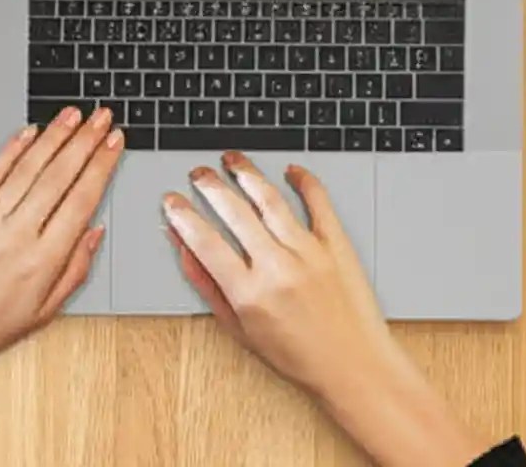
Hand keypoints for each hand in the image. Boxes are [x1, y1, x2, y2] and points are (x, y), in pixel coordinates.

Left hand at [0, 106, 122, 442]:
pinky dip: (14, 150)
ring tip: (74, 115)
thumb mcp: (45, 311)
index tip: (115, 143)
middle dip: (85, 141)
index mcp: (44, 259)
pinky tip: (30, 132)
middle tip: (102, 117)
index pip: (82, 199)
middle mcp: (18, 233)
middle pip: (60, 175)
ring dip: (55, 136)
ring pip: (29, 167)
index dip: (102, 166)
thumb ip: (75, 269)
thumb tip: (95, 232)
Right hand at [163, 151, 488, 466]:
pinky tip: (290, 170)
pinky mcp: (337, 245)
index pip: (204, 241)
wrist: (354, 365)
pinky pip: (318, 202)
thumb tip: (183, 247)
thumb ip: (207, 284)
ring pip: (270, 199)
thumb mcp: (239, 328)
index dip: (182, 215)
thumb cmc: (298, 354)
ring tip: (231, 160)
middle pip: (234, 210)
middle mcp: (277, 267)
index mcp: (248, 293)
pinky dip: (304, 180)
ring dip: (247, 173)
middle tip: (198, 174)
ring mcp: (309, 252)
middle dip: (209, 185)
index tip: (172, 201)